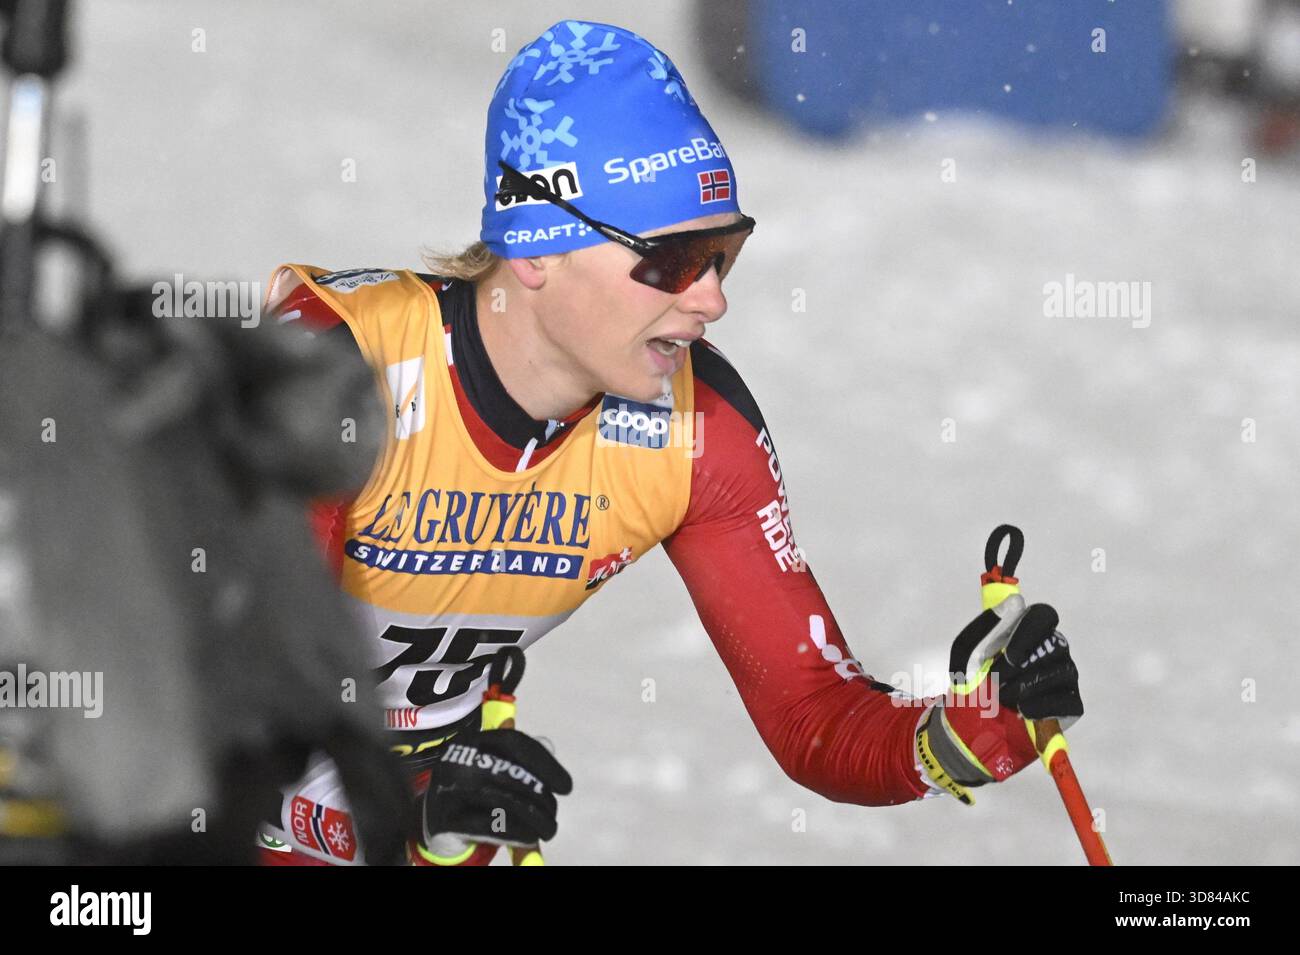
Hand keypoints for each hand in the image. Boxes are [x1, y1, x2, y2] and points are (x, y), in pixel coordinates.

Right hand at [421, 727, 572, 850]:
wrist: (430, 822)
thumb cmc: (470, 794)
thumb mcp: (491, 772)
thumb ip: (518, 761)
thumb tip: (548, 746)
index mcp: (470, 741)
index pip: (513, 742)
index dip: (544, 762)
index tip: (565, 786)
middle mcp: (456, 759)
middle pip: (512, 773)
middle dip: (541, 796)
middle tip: (553, 814)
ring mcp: (448, 789)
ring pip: (505, 801)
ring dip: (535, 819)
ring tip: (547, 830)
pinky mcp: (445, 819)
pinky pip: (492, 826)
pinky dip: (518, 834)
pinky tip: (529, 837)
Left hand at [916, 595, 1082, 802]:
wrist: (970, 728)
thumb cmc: (971, 686)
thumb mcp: (967, 653)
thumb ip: (988, 626)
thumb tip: (1017, 601)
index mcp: (1026, 633)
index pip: (1044, 615)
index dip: (1027, 629)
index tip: (1006, 651)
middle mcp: (1050, 651)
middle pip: (1055, 643)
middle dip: (1021, 663)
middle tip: (997, 679)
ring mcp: (1063, 678)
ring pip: (1062, 671)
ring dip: (1027, 686)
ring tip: (1005, 699)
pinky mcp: (1069, 706)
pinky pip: (1067, 700)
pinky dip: (1043, 706)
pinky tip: (1023, 712)